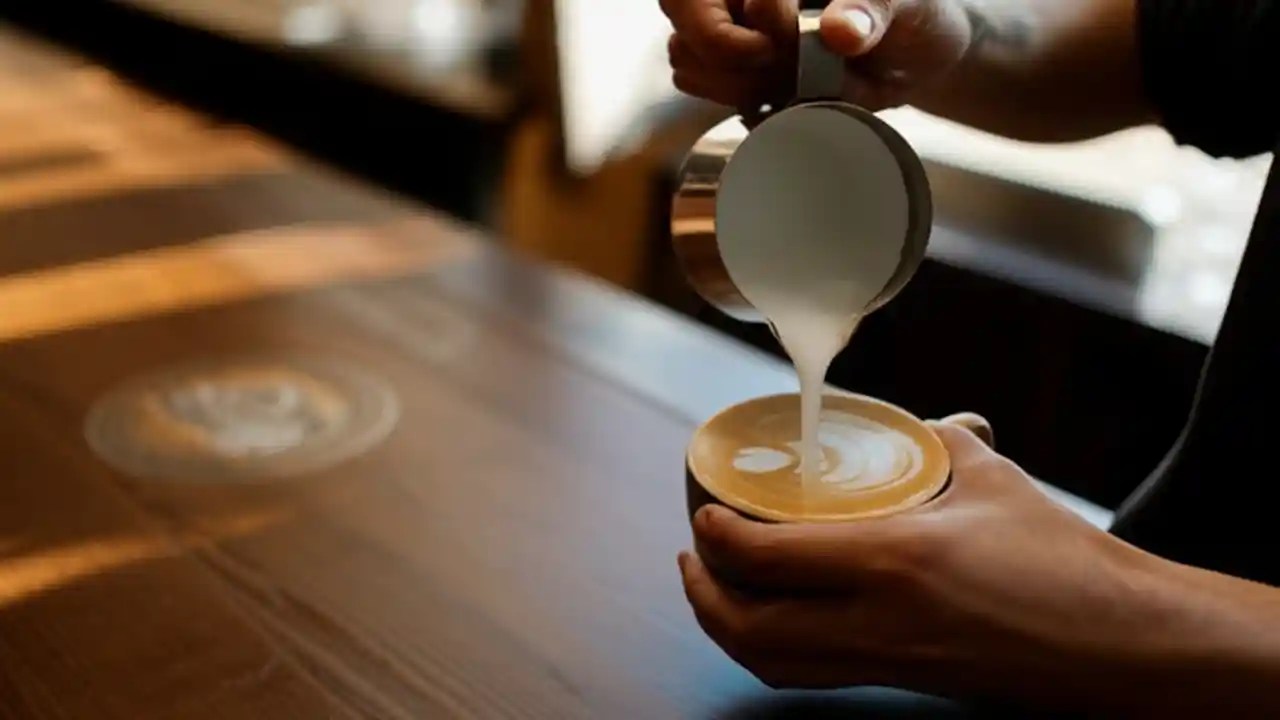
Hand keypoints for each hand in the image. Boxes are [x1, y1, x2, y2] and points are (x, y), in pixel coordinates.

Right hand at [661, 0, 973, 111]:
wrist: (921, 57)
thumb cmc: (915, 14)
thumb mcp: (910, 5)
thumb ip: (874, 8)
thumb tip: (839, 28)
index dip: (737, 26)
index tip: (785, 42)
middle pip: (682, 19)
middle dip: (728, 56)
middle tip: (781, 70)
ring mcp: (736, 30)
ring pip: (685, 59)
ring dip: (734, 84)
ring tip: (786, 84)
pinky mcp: (738, 71)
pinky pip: (703, 88)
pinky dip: (737, 101)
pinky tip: (779, 98)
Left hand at [678, 419, 1181, 710]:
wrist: (1120, 646)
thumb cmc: (1066, 564)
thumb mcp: (997, 483)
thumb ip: (947, 445)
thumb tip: (929, 425)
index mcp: (892, 561)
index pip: (766, 559)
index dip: (716, 538)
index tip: (704, 513)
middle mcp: (877, 621)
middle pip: (748, 629)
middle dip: (702, 593)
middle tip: (695, 552)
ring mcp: (887, 661)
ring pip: (773, 663)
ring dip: (728, 629)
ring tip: (719, 588)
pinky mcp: (903, 682)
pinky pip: (813, 676)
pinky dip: (774, 652)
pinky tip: (780, 620)